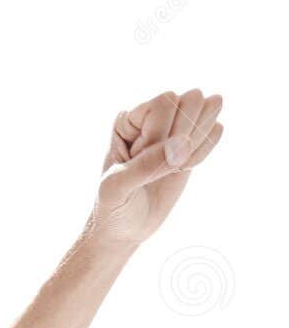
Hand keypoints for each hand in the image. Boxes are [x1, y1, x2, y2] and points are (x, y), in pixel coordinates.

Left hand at [85, 89, 223, 252]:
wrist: (126, 228)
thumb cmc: (113, 206)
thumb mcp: (118, 188)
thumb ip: (146, 165)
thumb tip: (184, 144)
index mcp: (129, 118)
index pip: (165, 103)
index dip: (161, 136)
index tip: (142, 163)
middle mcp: (152, 114)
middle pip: (191, 99)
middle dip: (183, 136)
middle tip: (162, 165)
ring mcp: (174, 126)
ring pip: (207, 107)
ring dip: (197, 142)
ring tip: (174, 166)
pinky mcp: (191, 141)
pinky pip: (215, 129)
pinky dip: (205, 152)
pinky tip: (184, 168)